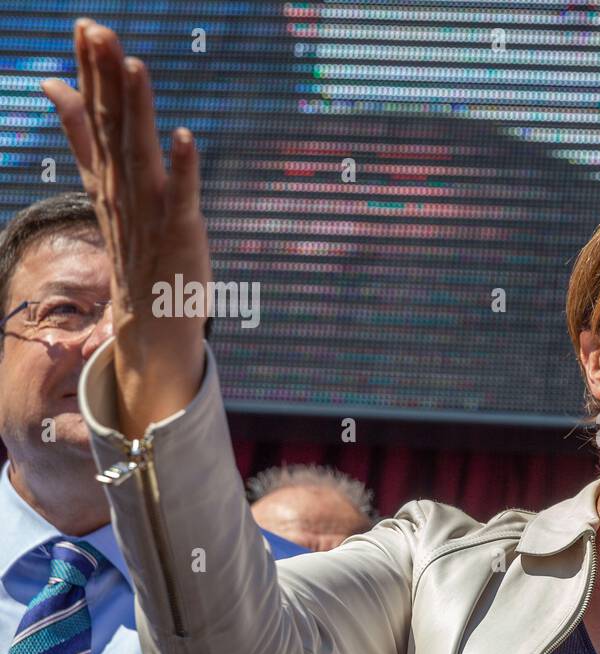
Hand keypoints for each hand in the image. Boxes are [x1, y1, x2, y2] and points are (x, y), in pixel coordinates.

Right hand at [42, 18, 207, 436]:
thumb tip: (56, 87)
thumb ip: (83, 135)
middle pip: (113, 126)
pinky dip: (184, 167)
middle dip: (106, 77)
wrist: (149, 322)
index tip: (85, 26)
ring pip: (142, 153)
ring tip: (135, 65)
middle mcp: (124, 189)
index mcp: (107, 176)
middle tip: (98, 29)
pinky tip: (185, 136)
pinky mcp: (181, 231)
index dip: (90, 71)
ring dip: (139, 110)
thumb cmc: (135, 247)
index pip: (94, 115)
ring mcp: (151, 211)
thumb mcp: (104, 187)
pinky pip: (183, 196)